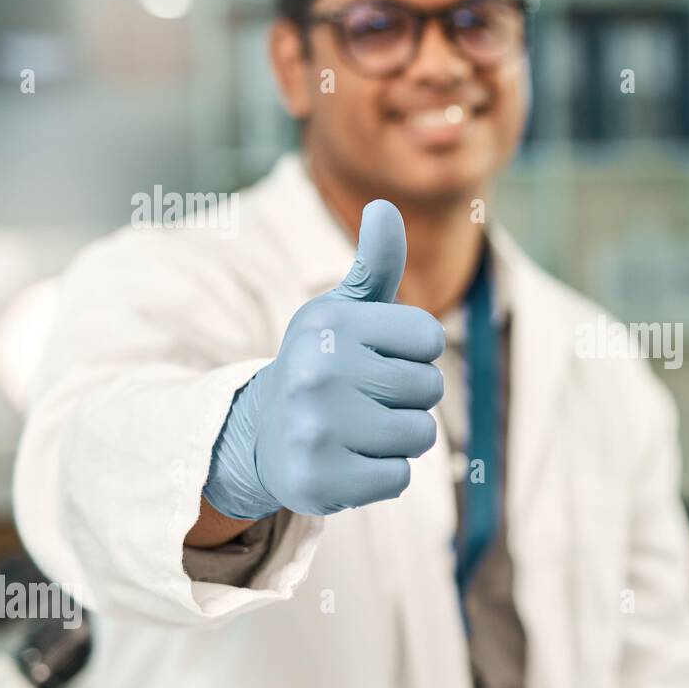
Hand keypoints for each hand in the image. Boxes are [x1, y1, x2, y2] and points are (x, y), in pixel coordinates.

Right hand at [203, 199, 445, 518]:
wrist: (259, 436)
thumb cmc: (322, 364)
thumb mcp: (342, 312)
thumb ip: (375, 264)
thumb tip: (386, 208)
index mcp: (331, 324)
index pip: (429, 338)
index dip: (415, 352)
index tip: (380, 357)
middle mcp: (318, 372)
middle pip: (428, 389)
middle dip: (409, 398)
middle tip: (366, 399)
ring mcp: (316, 428)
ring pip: (419, 435)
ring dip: (400, 438)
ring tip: (358, 429)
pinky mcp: (320, 480)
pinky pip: (399, 478)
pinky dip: (384, 474)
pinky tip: (349, 461)